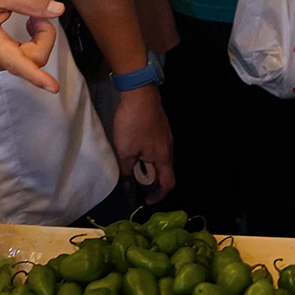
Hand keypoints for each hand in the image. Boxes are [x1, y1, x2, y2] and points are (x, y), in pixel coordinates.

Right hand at [0, 0, 66, 92]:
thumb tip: (56, 10)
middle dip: (45, 36)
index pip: (17, 63)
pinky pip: (25, 59)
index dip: (37, 76)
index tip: (52, 87)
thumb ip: (29, 1)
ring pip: (30, 60)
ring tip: (31, 18)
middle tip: (37, 15)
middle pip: (32, 59)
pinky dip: (33, 43)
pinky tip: (27, 27)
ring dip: (40, 39)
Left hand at [111, 85, 175, 201]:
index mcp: (163, 157)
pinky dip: (149, 156)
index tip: (146, 201)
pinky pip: (157, 148)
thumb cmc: (133, 124)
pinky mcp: (161, 127)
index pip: (168, 184)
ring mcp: (166, 136)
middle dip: (151, 181)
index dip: (158, 196)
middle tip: (135, 183)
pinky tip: (136, 150)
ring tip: (133, 167)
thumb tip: (126, 185)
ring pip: (160, 159)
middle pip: (165, 172)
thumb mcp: (125, 151)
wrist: (139, 93)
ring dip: (149, 167)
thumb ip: (126, 171)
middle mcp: (169, 149)